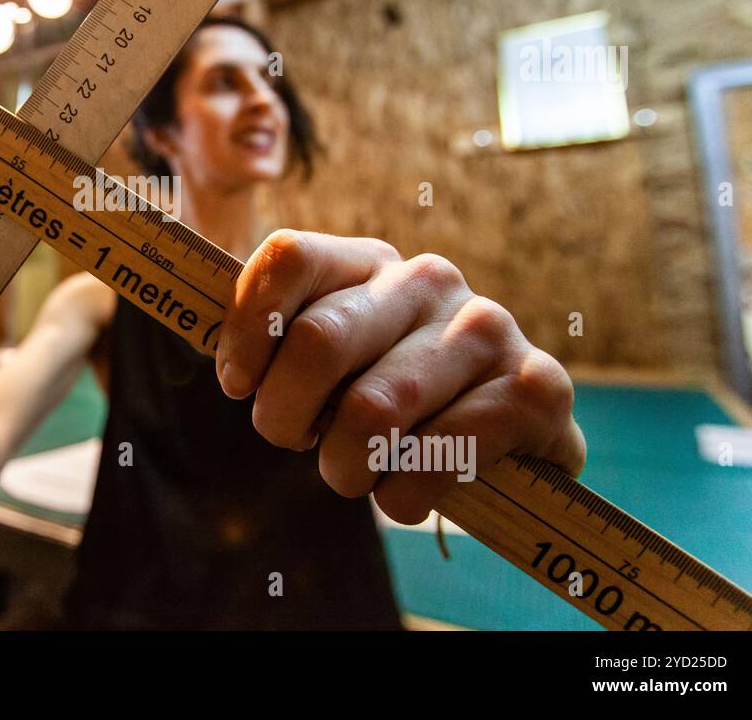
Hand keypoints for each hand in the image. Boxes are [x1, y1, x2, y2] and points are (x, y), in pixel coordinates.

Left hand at [215, 230, 584, 524]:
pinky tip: (409, 492)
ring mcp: (486, 328)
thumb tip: (215, 349)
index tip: (239, 385)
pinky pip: (434, 457)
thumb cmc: (393, 404)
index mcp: (369, 262)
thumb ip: (277, 343)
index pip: (289, 256)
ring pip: (371, 409)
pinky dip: (403, 496)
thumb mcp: (334, 362)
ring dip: (346, 467)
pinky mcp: (536, 387)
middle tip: (296, 444)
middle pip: (317, 340)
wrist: (509, 448)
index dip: (248, 328)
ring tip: (358, 475)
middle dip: (285, 415)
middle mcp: (430, 279)